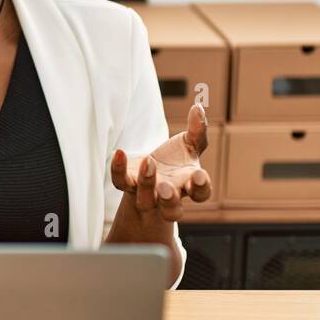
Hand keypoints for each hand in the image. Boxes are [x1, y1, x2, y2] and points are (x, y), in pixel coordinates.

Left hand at [110, 104, 211, 223]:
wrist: (150, 169)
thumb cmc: (176, 160)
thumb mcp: (190, 144)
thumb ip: (197, 130)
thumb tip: (198, 108)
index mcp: (189, 185)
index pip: (200, 193)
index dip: (202, 187)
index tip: (199, 175)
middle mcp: (169, 195)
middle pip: (172, 211)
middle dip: (170, 201)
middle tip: (166, 187)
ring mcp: (146, 193)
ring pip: (145, 201)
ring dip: (147, 184)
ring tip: (149, 162)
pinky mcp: (127, 184)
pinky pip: (121, 182)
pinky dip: (118, 169)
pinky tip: (119, 152)